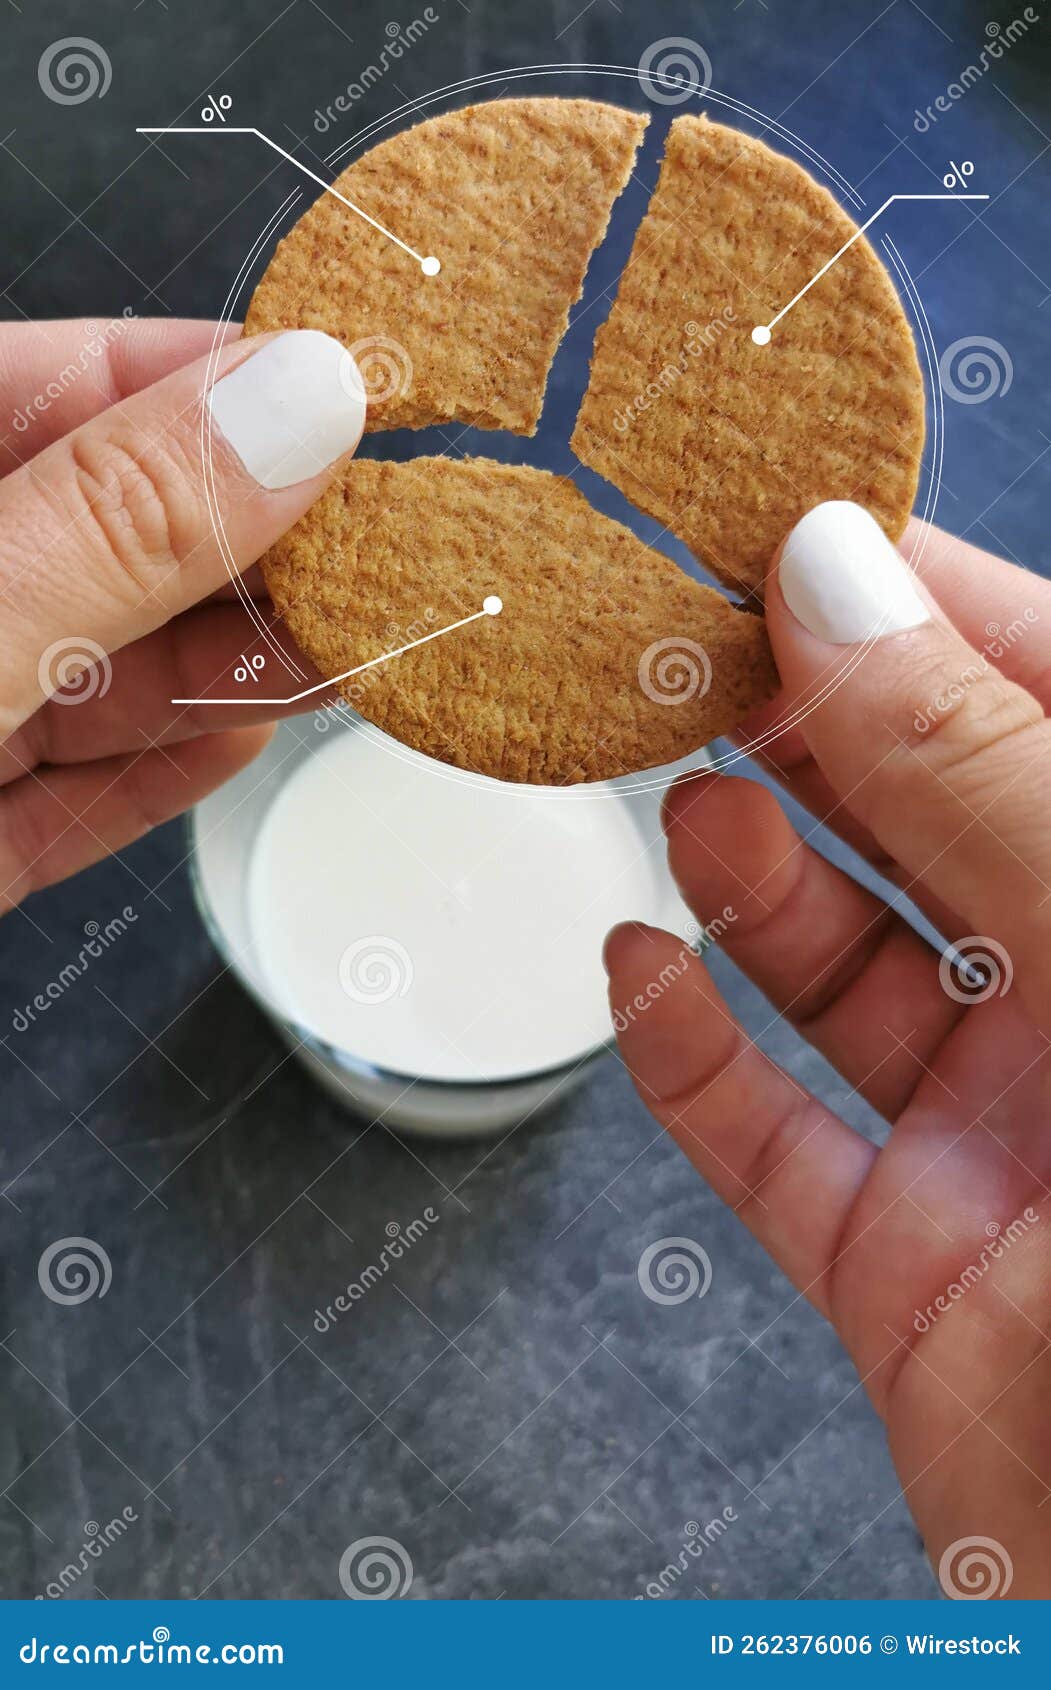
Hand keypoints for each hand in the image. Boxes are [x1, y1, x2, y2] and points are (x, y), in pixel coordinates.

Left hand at [0, 317, 363, 909]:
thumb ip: (119, 522)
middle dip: (250, 545)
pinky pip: (64, 796)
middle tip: (402, 537)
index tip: (371, 396)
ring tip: (364, 639)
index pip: (74, 382)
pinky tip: (243, 738)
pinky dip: (154, 774)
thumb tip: (296, 405)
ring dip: (231, 666)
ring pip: (99, 671)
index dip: (225, 385)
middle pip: (105, 534)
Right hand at [606, 503, 1050, 1599]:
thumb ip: (990, 779)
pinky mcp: (912, 1268)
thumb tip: (843, 587)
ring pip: (853, 966)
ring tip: (685, 799)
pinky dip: (690, 1055)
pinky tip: (636, 973)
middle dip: (820, 727)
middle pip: (945, 820)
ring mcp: (1012, 1144)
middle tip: (692, 651)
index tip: (792, 531)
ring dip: (754, 873)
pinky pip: (778, 1138)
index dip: (933, 606)